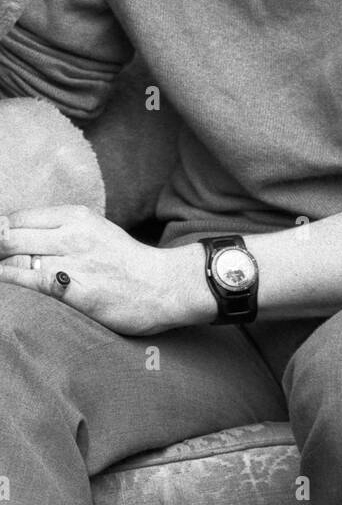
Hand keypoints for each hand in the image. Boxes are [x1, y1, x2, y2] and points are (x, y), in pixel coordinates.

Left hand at [0, 206, 213, 333]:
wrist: (162, 286)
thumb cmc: (126, 262)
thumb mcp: (95, 232)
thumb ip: (60, 231)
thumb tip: (18, 233)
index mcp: (76, 216)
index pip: (20, 217)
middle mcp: (71, 234)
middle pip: (10, 235)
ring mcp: (72, 260)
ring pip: (15, 256)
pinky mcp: (74, 288)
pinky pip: (29, 279)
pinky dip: (8, 278)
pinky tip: (1, 278)